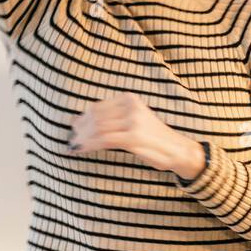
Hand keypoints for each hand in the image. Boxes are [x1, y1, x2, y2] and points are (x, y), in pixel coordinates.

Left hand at [69, 92, 205, 177]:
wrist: (178, 150)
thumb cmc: (154, 138)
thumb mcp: (134, 120)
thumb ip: (113, 117)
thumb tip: (79, 121)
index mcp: (130, 99)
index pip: (97, 107)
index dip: (83, 119)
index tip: (75, 129)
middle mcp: (131, 106)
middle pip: (95, 117)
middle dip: (80, 129)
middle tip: (72, 140)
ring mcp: (133, 121)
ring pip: (97, 128)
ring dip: (82, 138)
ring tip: (75, 146)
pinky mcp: (133, 137)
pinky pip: (103, 140)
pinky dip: (88, 145)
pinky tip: (80, 150)